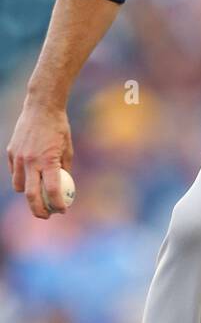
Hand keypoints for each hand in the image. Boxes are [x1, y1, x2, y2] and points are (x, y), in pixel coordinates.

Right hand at [6, 96, 73, 218]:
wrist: (41, 107)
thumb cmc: (59, 128)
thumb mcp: (68, 149)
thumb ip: (64, 169)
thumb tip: (65, 187)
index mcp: (49, 161)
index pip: (53, 191)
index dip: (58, 205)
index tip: (62, 211)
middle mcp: (31, 161)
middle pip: (32, 196)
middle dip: (39, 210)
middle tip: (46, 216)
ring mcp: (18, 157)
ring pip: (19, 186)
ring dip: (28, 194)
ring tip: (38, 195)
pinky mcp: (11, 152)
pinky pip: (14, 172)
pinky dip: (22, 178)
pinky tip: (30, 176)